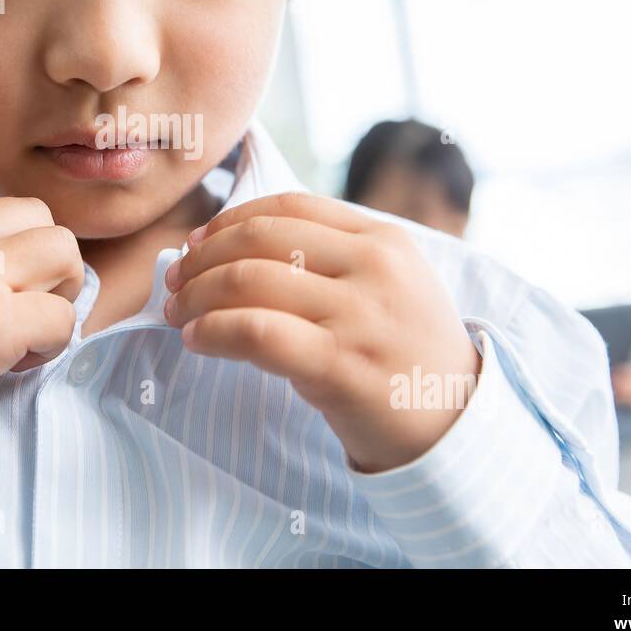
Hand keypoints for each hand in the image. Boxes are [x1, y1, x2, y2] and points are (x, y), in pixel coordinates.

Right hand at [0, 197, 83, 470]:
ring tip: (22, 335)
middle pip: (40, 217)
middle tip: (20, 312)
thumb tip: (12, 257)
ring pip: (64, 253)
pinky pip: (63, 316)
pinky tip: (13, 364)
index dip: (6, 256)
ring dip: (58, 296)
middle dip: (45, 265)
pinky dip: (53, 343)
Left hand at [162, 192, 480, 473]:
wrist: (454, 424)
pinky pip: (254, 332)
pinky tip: (196, 339)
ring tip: (178, 312)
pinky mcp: (339, 364)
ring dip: (197, 295)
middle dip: (203, 257)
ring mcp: (358, 315)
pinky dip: (212, 331)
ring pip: (248, 281)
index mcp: (383, 238)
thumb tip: (228, 247)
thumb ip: (329, 257)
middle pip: (260, 239)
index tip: (199, 241)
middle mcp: (373, 267)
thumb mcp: (387, 284)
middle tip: (176, 279)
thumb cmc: (404, 352)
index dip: (230, 219)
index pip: (289, 206)